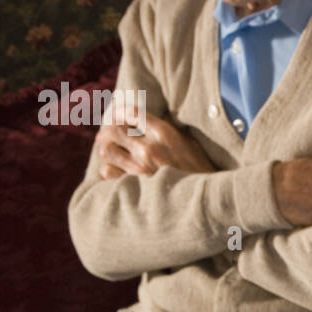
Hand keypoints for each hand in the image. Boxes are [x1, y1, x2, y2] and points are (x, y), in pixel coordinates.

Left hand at [95, 106, 215, 177]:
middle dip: (110, 129)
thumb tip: (153, 122)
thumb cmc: (201, 171)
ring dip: (107, 147)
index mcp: (164, 134)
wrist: (204, 200)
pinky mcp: (133, 185)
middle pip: (114, 129)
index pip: (132, 113)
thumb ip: (171, 131)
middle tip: (112, 133)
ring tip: (113, 149)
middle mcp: (149, 149)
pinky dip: (109, 167)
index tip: (121, 115)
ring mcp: (139, 168)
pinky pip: (107, 171)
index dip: (122, 112)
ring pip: (107, 149)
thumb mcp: (192, 144)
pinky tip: (116, 168)